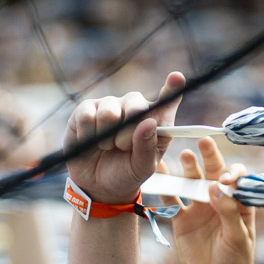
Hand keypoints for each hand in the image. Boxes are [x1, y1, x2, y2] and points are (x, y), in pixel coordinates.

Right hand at [64, 72, 183, 207]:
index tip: (177, 78)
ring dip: (106, 137)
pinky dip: (88, 134)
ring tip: (106, 146)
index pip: (167, 100)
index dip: (172, 88)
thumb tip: (149, 122)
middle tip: (122, 148)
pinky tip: (89, 140)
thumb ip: (147, 148)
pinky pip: (87, 116)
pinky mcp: (87, 108)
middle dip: (128, 132)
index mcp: (155, 121)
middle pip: (136, 105)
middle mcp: (134, 108)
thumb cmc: (126, 174)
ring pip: (109, 112)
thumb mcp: (141, 168)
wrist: (97, 184)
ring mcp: (111, 105)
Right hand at [173, 139, 252, 263]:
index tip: (224, 179)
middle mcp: (220, 203)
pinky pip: (173, 198)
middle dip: (210, 157)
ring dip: (189, 168)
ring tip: (185, 155)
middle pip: (215, 174)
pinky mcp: (182, 220)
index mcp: (239, 206)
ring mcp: (200, 210)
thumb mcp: (238, 239)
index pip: (238, 180)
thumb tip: (215, 186)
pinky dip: (166, 185)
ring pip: (193, 182)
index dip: (232, 174)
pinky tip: (160, 169)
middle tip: (204, 142)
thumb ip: (228, 213)